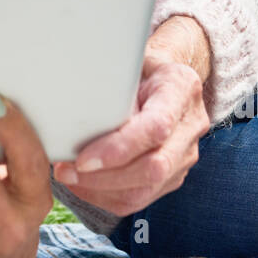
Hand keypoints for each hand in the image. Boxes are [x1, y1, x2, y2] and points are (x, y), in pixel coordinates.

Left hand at [53, 16, 211, 216]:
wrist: (165, 77)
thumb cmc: (139, 65)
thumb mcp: (128, 59)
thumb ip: (110, 76)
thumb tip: (65, 92)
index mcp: (182, 88)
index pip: (156, 127)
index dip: (119, 148)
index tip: (82, 158)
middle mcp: (191, 125)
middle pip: (154, 167)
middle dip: (104, 177)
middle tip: (65, 171)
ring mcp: (186, 154)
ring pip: (147, 189)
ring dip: (102, 191)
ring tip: (69, 178)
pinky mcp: (174, 175)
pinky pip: (141, 198)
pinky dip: (108, 197)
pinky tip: (83, 186)